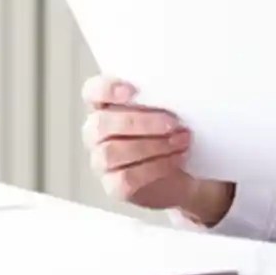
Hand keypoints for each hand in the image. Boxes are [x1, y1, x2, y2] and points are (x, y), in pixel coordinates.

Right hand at [81, 75, 195, 209]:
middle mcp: (96, 134)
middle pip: (101, 124)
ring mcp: (101, 162)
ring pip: (112, 153)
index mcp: (104, 106)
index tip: (133, 91)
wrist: (184, 173)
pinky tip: (176, 159)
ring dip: (152, 146)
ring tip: (180, 141)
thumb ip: (159, 97)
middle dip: (140, 122)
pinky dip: (155, 168)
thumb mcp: (165, 110)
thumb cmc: (169, 134)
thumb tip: (171, 88)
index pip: (91, 92)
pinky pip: (125, 179)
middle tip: (172, 123)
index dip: (106, 90)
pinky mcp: (114, 186)